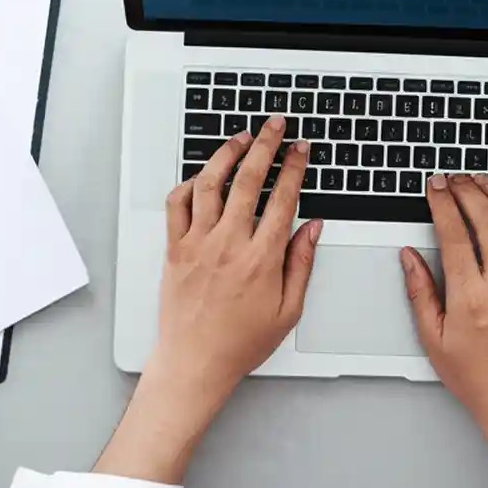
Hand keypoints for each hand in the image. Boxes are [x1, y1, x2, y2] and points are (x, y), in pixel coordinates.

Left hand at [94, 115, 321, 482]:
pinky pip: (177, 205)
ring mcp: (197, 244)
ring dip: (227, 154)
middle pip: (248, 180)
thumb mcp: (289, 310)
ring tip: (242, 138)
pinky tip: (203, 175)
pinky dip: (189, 184)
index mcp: (261, 259)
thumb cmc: (240, 343)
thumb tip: (313, 227)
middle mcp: (228, 245)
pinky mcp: (174, 250)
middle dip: (265, 145)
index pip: (283, 199)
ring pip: (211, 184)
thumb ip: (302, 263)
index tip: (301, 149)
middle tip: (275, 125)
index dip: (295, 167)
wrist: (194, 363)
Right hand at [401, 173, 487, 487]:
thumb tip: (409, 257)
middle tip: (455, 179)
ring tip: (484, 183)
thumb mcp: (433, 338)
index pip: (454, 233)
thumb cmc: (477, 379)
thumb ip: (420, 292)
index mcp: (471, 297)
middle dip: (468, 190)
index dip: (442, 202)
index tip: (434, 188)